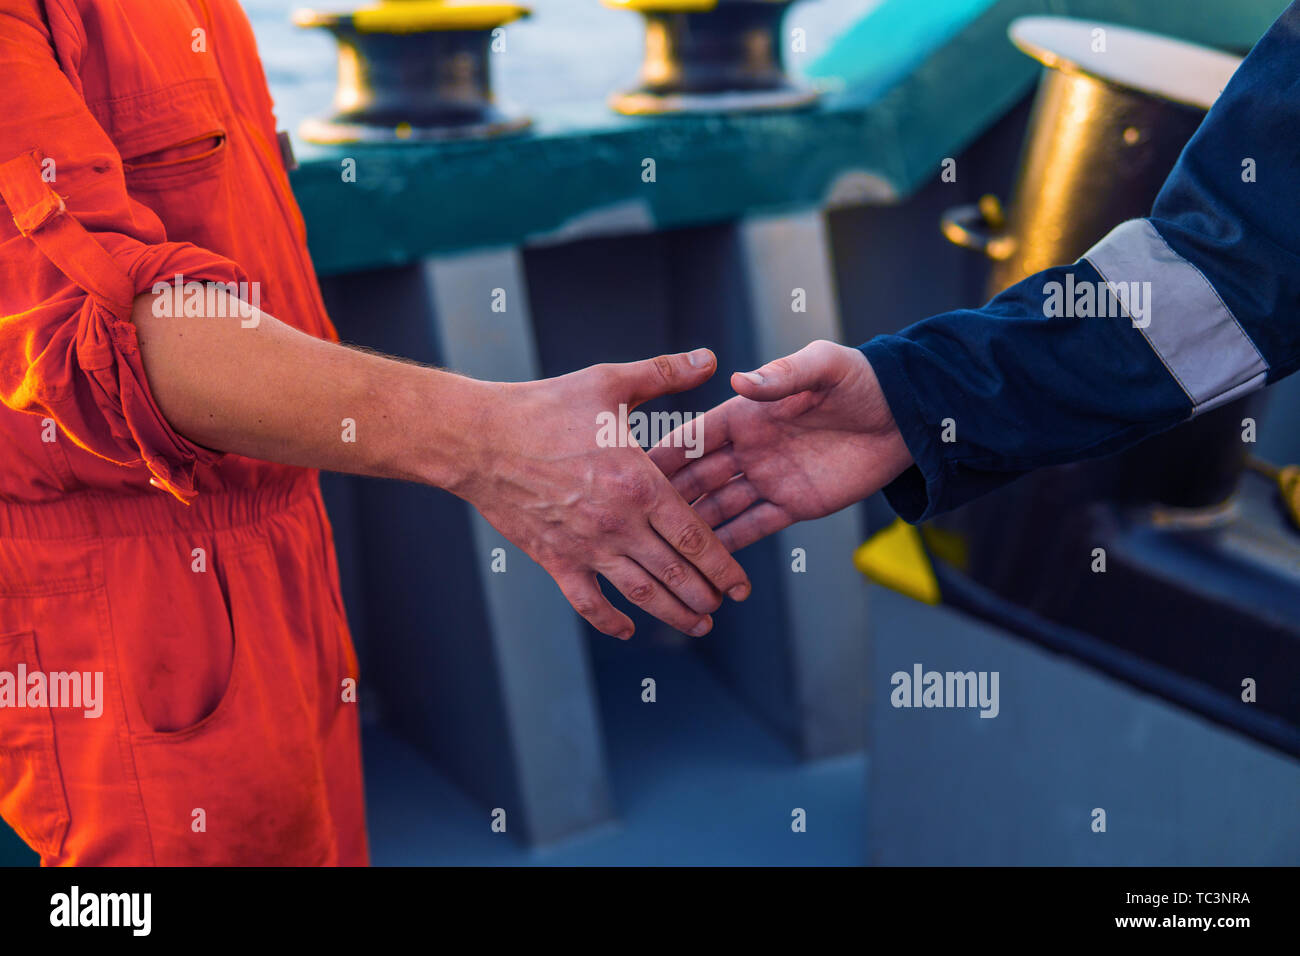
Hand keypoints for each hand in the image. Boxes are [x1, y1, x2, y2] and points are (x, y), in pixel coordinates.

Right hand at [459, 349, 751, 639]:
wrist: (479, 439)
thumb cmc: (545, 407)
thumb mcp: (610, 383)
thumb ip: (666, 374)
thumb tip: (710, 357)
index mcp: (640, 484)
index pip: (696, 537)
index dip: (724, 566)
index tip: (741, 585)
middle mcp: (619, 524)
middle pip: (676, 574)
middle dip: (705, 596)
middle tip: (721, 606)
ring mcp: (586, 547)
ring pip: (641, 594)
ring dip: (672, 614)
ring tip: (695, 624)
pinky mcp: (554, 559)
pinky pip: (588, 601)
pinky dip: (610, 621)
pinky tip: (626, 629)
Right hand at [649, 341, 912, 551]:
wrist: (905, 416)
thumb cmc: (862, 381)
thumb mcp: (824, 367)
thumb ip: (783, 374)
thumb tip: (740, 380)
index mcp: (747, 414)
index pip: (695, 437)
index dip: (665, 455)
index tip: (632, 472)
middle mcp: (749, 449)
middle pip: (698, 478)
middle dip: (669, 500)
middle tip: (634, 524)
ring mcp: (768, 479)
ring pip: (721, 508)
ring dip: (694, 529)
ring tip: (663, 551)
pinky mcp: (792, 504)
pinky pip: (755, 527)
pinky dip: (732, 545)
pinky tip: (705, 564)